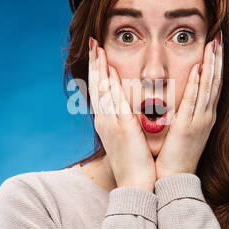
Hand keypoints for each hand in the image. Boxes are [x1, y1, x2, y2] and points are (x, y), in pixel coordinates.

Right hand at [88, 38, 155, 191]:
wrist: (136, 186)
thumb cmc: (136, 165)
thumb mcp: (129, 140)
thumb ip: (127, 125)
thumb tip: (130, 114)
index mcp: (107, 123)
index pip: (100, 92)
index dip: (98, 72)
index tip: (97, 54)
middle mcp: (105, 121)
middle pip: (96, 86)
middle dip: (94, 64)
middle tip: (92, 43)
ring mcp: (111, 123)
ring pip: (101, 89)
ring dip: (99, 67)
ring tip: (97, 48)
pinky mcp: (121, 128)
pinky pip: (114, 101)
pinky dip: (110, 84)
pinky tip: (110, 70)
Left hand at [156, 34, 222, 179]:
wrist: (174, 179)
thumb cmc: (174, 158)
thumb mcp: (181, 133)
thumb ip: (183, 115)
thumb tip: (179, 102)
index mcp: (204, 117)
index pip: (212, 86)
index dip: (215, 65)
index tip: (215, 47)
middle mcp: (206, 117)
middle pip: (215, 82)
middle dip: (217, 59)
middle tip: (218, 38)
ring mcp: (200, 121)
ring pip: (208, 88)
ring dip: (211, 65)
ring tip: (214, 45)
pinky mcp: (189, 127)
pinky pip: (194, 101)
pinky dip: (198, 84)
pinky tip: (199, 69)